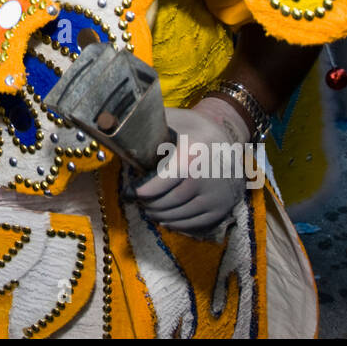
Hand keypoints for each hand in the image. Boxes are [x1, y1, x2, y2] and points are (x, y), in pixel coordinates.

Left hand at [132, 98, 250, 235]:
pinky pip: (194, 224)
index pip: (159, 184)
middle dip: (149, 204)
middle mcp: (207, 178)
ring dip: (159, 215)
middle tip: (138, 201)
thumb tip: (116, 126)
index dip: (141, 191)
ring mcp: (217, 196)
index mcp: (191, 155)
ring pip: (179, 215)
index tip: (131, 191)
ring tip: (149, 208)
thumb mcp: (173, 120)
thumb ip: (148, 125)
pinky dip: (176, 223)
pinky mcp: (223, 208)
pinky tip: (166, 217)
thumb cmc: (192, 129)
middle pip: (168, 202)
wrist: (230, 138)